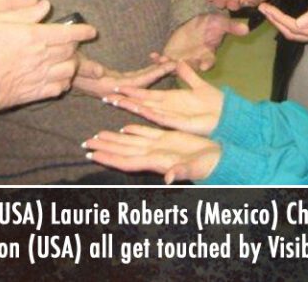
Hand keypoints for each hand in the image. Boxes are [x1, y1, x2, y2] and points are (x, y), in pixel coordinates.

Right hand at [0, 0, 96, 109]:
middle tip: (73, 42)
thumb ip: (23, 12)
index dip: (83, 31)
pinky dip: (63, 83)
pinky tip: (58, 78)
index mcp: (34, 36)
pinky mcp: (31, 94)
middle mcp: (40, 57)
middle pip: (70, 51)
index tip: (91, 31)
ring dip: (71, 64)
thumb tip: (44, 5)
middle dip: (76, 46)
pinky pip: (57, 89)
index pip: (69, 33)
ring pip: (68, 71)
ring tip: (67, 60)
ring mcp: (37, 77)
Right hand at [72, 52, 175, 98]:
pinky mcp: (115, 81)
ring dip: (155, 72)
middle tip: (179, 62)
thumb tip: (100, 72)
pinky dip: (145, 71)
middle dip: (160, 73)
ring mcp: (116, 85)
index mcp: (109, 85)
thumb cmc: (67, 65)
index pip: (138, 82)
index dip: (155, 74)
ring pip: (141, 80)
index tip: (171, 66)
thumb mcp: (77, 65)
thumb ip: (89, 69)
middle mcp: (115, 88)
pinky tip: (155, 64)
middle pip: (144, 82)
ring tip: (172, 62)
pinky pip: (135, 78)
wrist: (58, 68)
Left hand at [84, 124, 220, 183]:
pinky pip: (146, 135)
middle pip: (123, 151)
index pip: (127, 161)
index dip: (109, 158)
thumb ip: (182, 172)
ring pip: (131, 143)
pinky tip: (124, 129)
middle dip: (104, 148)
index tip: (92, 155)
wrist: (222, 159)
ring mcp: (160, 148)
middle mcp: (155, 155)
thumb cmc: (211, 165)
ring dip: (114, 139)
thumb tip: (169, 179)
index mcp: (158, 160)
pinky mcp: (168, 140)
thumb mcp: (197, 168)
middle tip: (85, 144)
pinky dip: (134, 131)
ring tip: (97, 136)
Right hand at [106, 60, 223, 135]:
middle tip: (106, 94)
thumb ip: (187, 72)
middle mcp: (167, 107)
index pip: (147, 93)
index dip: (133, 89)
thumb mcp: (198, 82)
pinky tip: (136, 108)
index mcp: (171, 98)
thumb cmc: (214, 103)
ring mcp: (171, 114)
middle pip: (141, 101)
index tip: (118, 84)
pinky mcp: (178, 121)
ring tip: (113, 100)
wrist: (228, 114)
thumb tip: (176, 60)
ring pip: (146, 109)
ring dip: (130, 105)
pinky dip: (147, 112)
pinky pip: (160, 116)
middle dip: (124, 98)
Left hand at [156, 13, 247, 70]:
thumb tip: (246, 29)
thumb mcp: (220, 23)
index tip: (205, 67)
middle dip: (183, 68)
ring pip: (174, 67)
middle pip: (189, 67)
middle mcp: (194, 61)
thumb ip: (231, 27)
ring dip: (168, 65)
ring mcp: (181, 60)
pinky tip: (152, 56)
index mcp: (207, 55)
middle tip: (177, 66)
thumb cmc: (210, 25)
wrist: (196, 24)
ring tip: (162, 61)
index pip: (208, 61)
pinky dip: (157, 59)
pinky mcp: (170, 57)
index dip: (207, 64)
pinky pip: (163, 61)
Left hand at [258, 0, 307, 45]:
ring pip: (295, 35)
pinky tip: (279, 18)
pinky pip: (300, 33)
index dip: (279, 19)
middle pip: (293, 33)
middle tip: (263, 8)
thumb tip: (299, 24)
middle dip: (276, 22)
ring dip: (279, 25)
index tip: (267, 8)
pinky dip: (287, 26)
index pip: (296, 28)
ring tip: (268, 12)